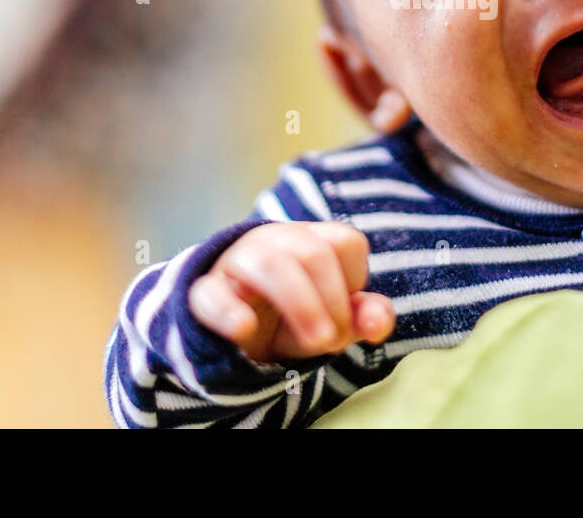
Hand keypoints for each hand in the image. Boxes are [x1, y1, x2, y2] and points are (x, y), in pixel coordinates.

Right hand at [188, 221, 395, 362]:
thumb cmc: (290, 319)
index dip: (353, 282)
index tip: (346, 319)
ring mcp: (236, 262)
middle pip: (312, 252)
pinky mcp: (204, 292)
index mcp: (310, 239)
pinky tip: (244, 329)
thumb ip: (363, 317)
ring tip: (316, 343)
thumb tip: (378, 322)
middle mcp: (274, 241)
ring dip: (301, 304)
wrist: (231, 335)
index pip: (345, 242)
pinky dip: (228, 311)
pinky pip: (210, 294)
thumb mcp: (331, 322)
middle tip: (333, 342)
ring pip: (269, 264)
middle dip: (332, 301)